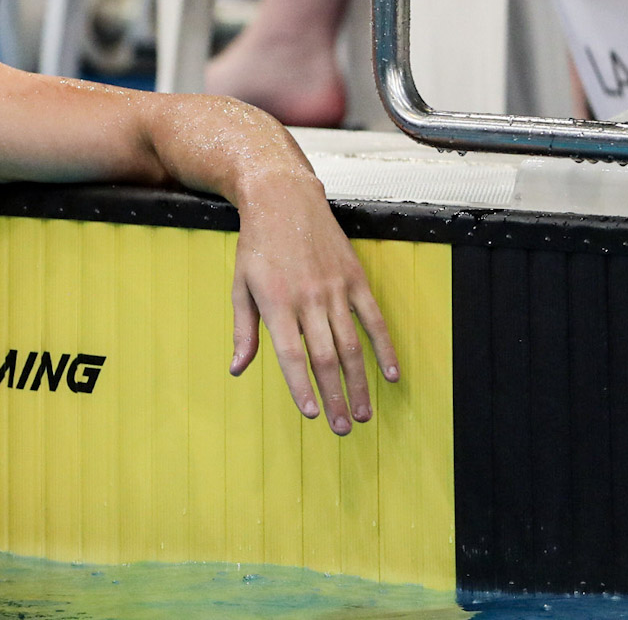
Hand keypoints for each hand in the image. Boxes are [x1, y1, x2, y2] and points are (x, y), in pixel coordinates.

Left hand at [228, 176, 399, 434]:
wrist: (283, 199)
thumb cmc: (256, 247)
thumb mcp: (239, 286)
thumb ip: (243, 330)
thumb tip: (238, 369)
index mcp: (275, 303)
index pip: (290, 356)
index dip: (301, 387)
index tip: (313, 415)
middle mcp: (307, 299)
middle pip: (325, 358)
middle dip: (335, 396)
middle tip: (344, 428)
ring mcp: (334, 288)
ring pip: (351, 345)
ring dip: (360, 382)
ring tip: (364, 412)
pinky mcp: (354, 278)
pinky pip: (374, 319)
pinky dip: (384, 348)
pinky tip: (390, 374)